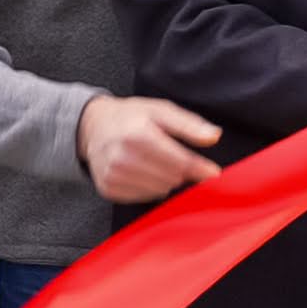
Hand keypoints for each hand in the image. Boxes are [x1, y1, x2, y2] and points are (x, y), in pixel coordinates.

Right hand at [76, 94, 223, 203]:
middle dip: (179, 170)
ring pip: (160, 190)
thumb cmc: (131, 117)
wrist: (93, 127)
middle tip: (172, 157)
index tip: (213, 173)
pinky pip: (144, 197)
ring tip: (155, 162)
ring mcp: (113, 175)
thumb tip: (214, 136)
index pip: (180, 162)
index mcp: (137, 135)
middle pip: (172, 178)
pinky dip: (150, 186)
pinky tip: (142, 171)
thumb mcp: (160, 110)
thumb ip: (189, 125)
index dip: (200, 168)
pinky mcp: (108, 188)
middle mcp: (122, 157)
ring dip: (165, 179)